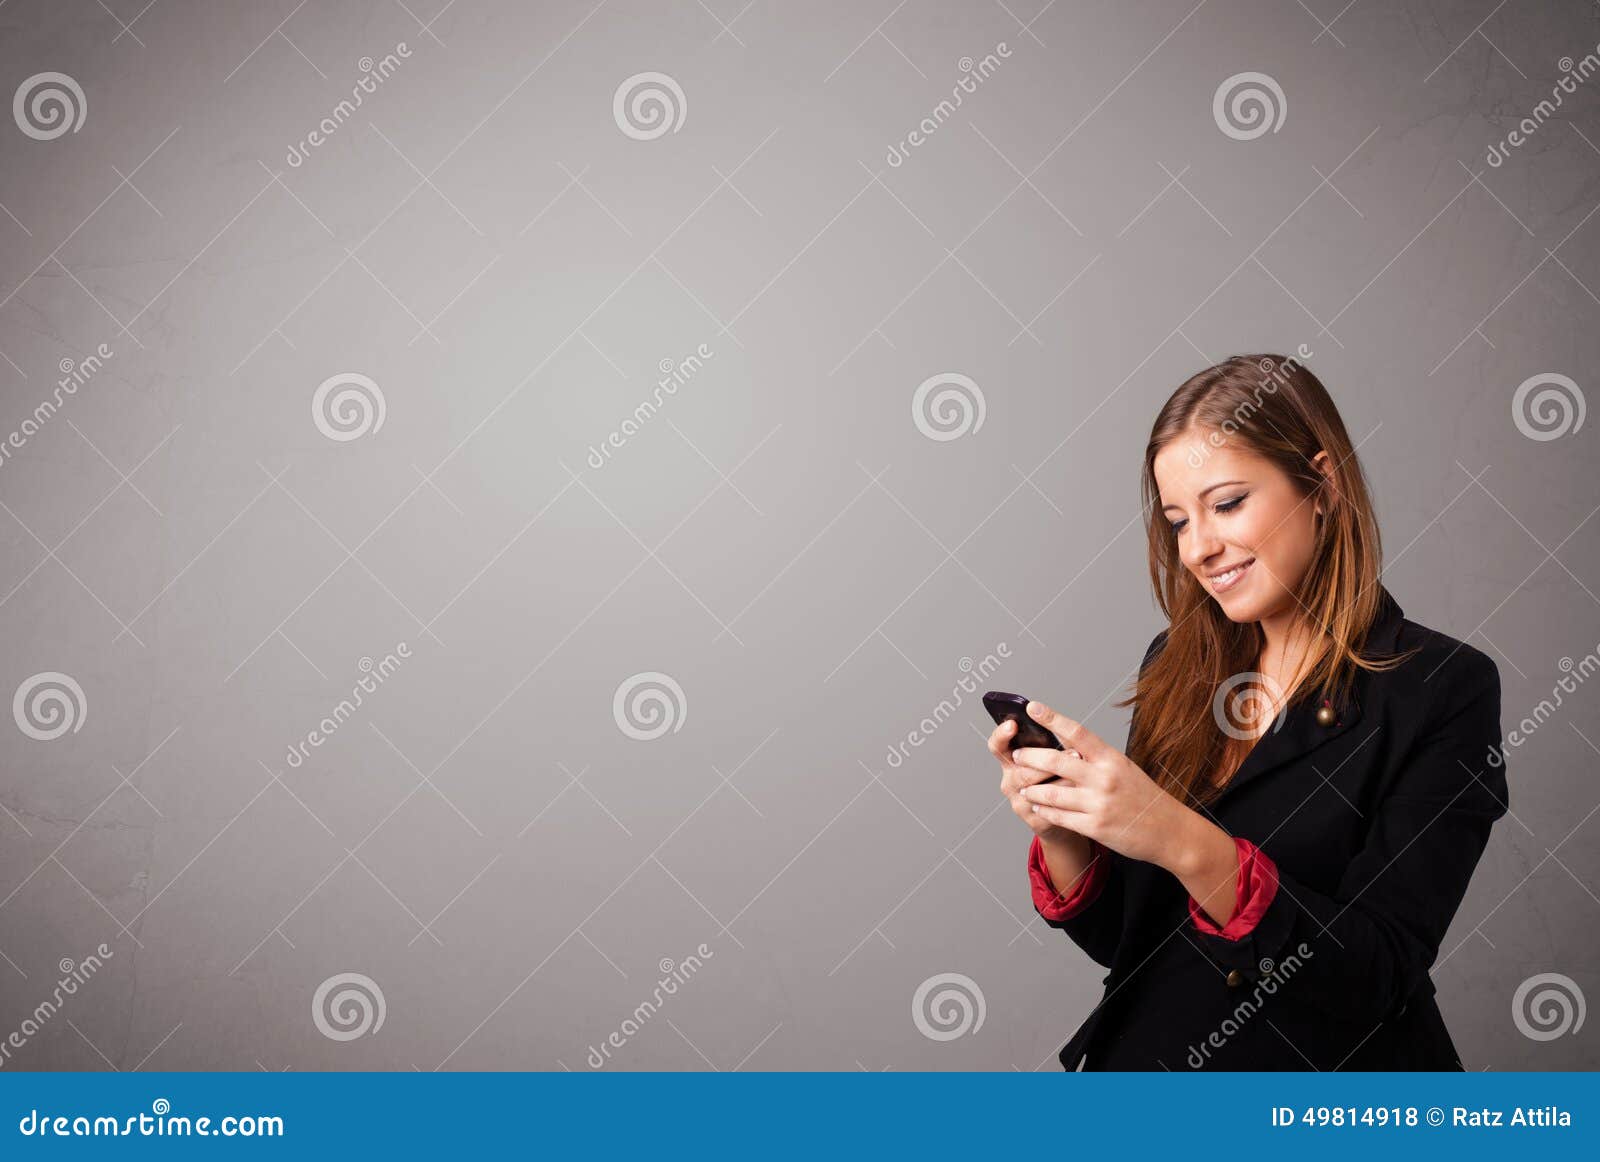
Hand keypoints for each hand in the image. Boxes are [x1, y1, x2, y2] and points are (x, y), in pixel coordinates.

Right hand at [989, 717, 1082, 838]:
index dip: (1002, 735)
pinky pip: (1048, 806)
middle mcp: (1010, 781)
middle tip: (1073, 752)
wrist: (1066, 814)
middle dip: (1046, 759)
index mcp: (1010, 761)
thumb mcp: (1048, 757)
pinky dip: (1065, 796)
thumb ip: (1046, 742)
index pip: (997, 746)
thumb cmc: (1057, 777)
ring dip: (1060, 777)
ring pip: (1035, 787)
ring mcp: (1019, 802)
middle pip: (1021, 768)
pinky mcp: (1034, 820)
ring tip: (1080, 768)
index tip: (1012, 724)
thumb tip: (1057, 721)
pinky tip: (1079, 789)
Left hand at [1010, 700, 1189, 870]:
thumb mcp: (1124, 769)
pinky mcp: (1095, 826)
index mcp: (1111, 759)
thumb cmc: (1143, 797)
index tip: (1032, 707)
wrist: (1170, 831)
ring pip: (1051, 791)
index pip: (1077, 732)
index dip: (1052, 718)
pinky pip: (1059, 816)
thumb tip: (1066, 746)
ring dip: (1032, 787)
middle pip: (1056, 761)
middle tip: (1017, 754)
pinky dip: (1044, 810)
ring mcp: (1099, 803)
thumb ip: (1096, 759)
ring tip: (1023, 785)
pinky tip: (1037, 805)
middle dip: (1030, 756)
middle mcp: (1104, 778)